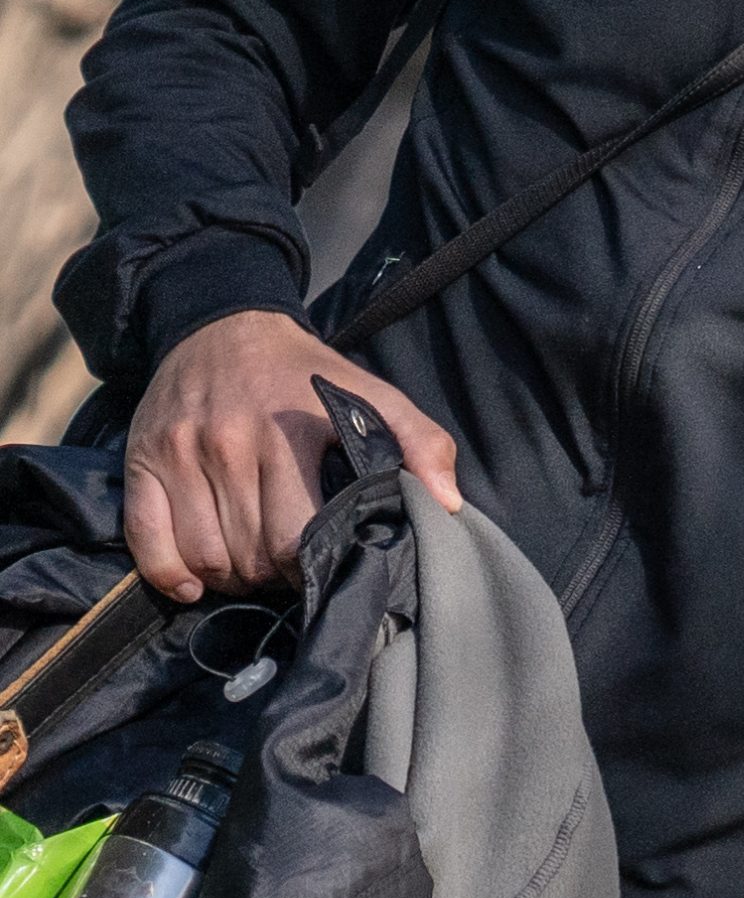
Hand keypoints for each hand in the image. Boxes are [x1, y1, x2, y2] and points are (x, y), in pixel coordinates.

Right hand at [123, 310, 459, 600]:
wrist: (222, 322)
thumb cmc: (301, 372)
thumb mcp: (368, 392)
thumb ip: (418, 441)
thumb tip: (446, 503)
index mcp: (294, 429)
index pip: (296, 537)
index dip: (310, 563)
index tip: (319, 558)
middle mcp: (232, 440)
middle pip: (249, 555)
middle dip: (271, 573)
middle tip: (283, 560)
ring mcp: (183, 452)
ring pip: (203, 556)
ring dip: (228, 575)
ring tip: (248, 560)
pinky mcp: (143, 460)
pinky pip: (149, 545)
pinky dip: (170, 574)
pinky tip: (196, 575)